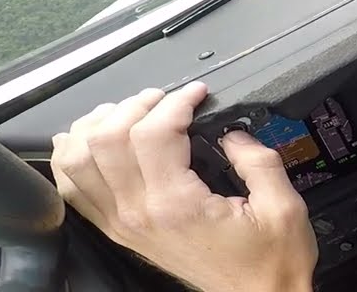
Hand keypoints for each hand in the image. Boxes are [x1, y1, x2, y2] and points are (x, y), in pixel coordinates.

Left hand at [50, 82, 316, 291]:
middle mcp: (141, 214)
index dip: (177, 101)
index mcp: (179, 204)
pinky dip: (74, 159)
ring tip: (128, 113)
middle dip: (136, 105)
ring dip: (97, 127)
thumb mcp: (282, 206)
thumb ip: (258, 159)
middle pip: (107, 140)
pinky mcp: (119, 230)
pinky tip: (91, 142)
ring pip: (79, 161)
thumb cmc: (268, 262)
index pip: (154, 133)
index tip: (198, 94)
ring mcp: (123, 223)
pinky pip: (74, 190)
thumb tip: (233, 131)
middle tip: (165, 99)